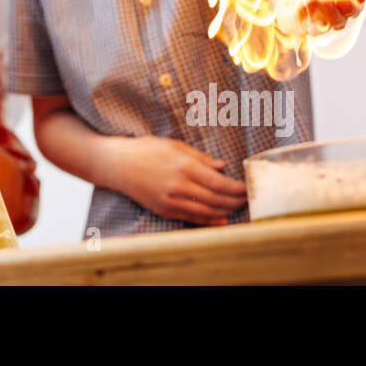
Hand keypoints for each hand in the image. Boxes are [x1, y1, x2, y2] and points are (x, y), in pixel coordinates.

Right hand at [110, 136, 246, 225]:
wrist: (117, 165)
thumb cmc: (146, 149)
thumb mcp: (173, 145)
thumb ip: (199, 157)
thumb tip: (222, 167)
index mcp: (183, 166)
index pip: (218, 182)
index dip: (236, 188)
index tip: (247, 187)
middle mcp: (179, 186)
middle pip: (216, 199)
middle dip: (235, 201)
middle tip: (247, 199)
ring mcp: (171, 200)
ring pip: (206, 211)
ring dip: (225, 211)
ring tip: (237, 208)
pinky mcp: (164, 210)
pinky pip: (192, 218)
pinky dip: (209, 220)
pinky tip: (221, 219)